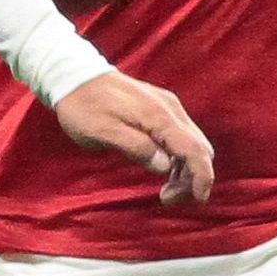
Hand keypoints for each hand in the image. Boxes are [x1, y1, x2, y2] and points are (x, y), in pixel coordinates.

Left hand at [52, 71, 215, 203]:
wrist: (73, 77)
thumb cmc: (83, 107)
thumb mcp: (102, 132)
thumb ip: (135, 147)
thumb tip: (165, 166)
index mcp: (159, 116)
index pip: (194, 149)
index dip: (203, 176)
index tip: (198, 198)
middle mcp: (170, 110)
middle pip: (199, 149)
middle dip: (193, 178)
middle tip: (167, 198)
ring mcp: (167, 108)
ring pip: (192, 144)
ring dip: (186, 171)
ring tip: (164, 191)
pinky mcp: (160, 110)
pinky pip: (181, 138)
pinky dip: (179, 159)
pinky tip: (163, 170)